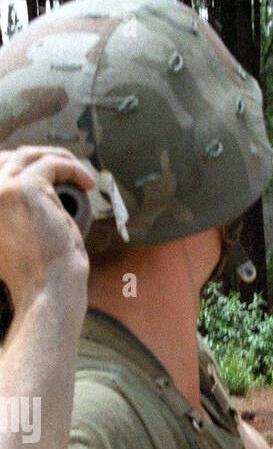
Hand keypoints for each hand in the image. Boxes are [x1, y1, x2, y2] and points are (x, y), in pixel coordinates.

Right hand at [0, 147, 94, 314]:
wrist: (46, 292)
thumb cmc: (36, 277)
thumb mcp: (13, 242)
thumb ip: (9, 219)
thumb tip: (25, 205)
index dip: (19, 168)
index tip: (45, 175)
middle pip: (8, 158)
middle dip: (37, 158)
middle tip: (63, 169)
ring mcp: (0, 189)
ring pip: (28, 156)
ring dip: (56, 157)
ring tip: (78, 173)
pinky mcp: (25, 188)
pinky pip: (52, 164)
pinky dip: (72, 167)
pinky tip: (88, 181)